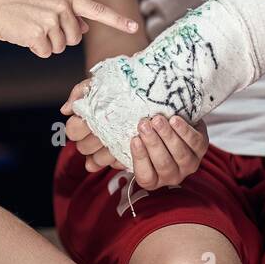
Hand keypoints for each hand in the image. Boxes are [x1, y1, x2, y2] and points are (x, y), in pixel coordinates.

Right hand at [0, 0, 137, 57]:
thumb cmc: (16, 2)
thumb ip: (68, 11)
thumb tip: (86, 27)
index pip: (97, 9)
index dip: (117, 20)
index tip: (134, 28)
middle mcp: (62, 5)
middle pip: (74, 38)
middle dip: (59, 38)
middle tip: (39, 25)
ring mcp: (50, 19)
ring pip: (60, 47)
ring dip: (45, 44)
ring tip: (29, 27)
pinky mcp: (38, 34)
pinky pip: (45, 53)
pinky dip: (34, 49)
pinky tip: (23, 35)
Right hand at [60, 80, 209, 188]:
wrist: (169, 92)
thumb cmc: (135, 98)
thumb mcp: (111, 94)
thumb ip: (85, 96)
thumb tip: (67, 109)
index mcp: (127, 158)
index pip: (111, 166)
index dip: (115, 156)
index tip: (123, 137)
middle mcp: (152, 170)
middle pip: (149, 170)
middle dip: (148, 148)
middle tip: (143, 125)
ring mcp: (177, 166)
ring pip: (170, 164)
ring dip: (165, 142)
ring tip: (158, 120)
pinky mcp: (198, 152)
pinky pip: (193, 148)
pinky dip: (184, 135)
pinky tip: (175, 120)